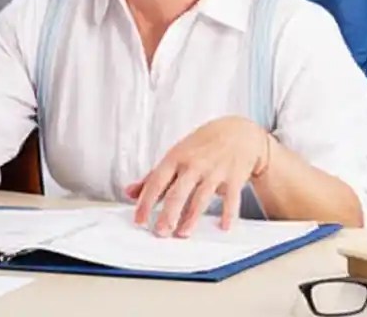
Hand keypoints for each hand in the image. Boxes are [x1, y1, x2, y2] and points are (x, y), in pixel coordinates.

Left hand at [125, 116, 271, 236]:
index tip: (139, 220)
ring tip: (183, 234)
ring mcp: (214, 171)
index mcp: (176, 158)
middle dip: (168, 213)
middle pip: (178, 192)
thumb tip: (129, 192)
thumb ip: (153, 176)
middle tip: (160, 232)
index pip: (156, 182)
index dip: (146, 201)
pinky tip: (223, 227)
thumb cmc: (201, 146)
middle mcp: (194, 165)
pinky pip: (231, 199)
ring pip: (201, 198)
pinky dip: (228, 213)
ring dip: (192, 217)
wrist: (238, 132)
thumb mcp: (175, 156)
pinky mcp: (234, 178)